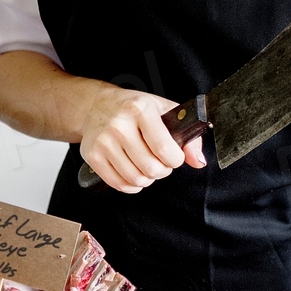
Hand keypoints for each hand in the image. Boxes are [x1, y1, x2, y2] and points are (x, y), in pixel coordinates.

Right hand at [79, 84, 205, 193]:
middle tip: (161, 162)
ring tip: (147, 165)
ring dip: (147, 178)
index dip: (175, 160)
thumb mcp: (164, 111)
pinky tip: (133, 171)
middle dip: (162, 170)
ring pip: (136, 179)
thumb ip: (188, 137)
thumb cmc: (134, 108)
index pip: (164, 149)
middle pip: (151, 168)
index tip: (175, 156)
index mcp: (140, 109)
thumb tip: (198, 161)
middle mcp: (119, 124)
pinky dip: (132, 185)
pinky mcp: (92, 155)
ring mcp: (104, 141)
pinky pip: (119, 184)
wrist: (96, 105)